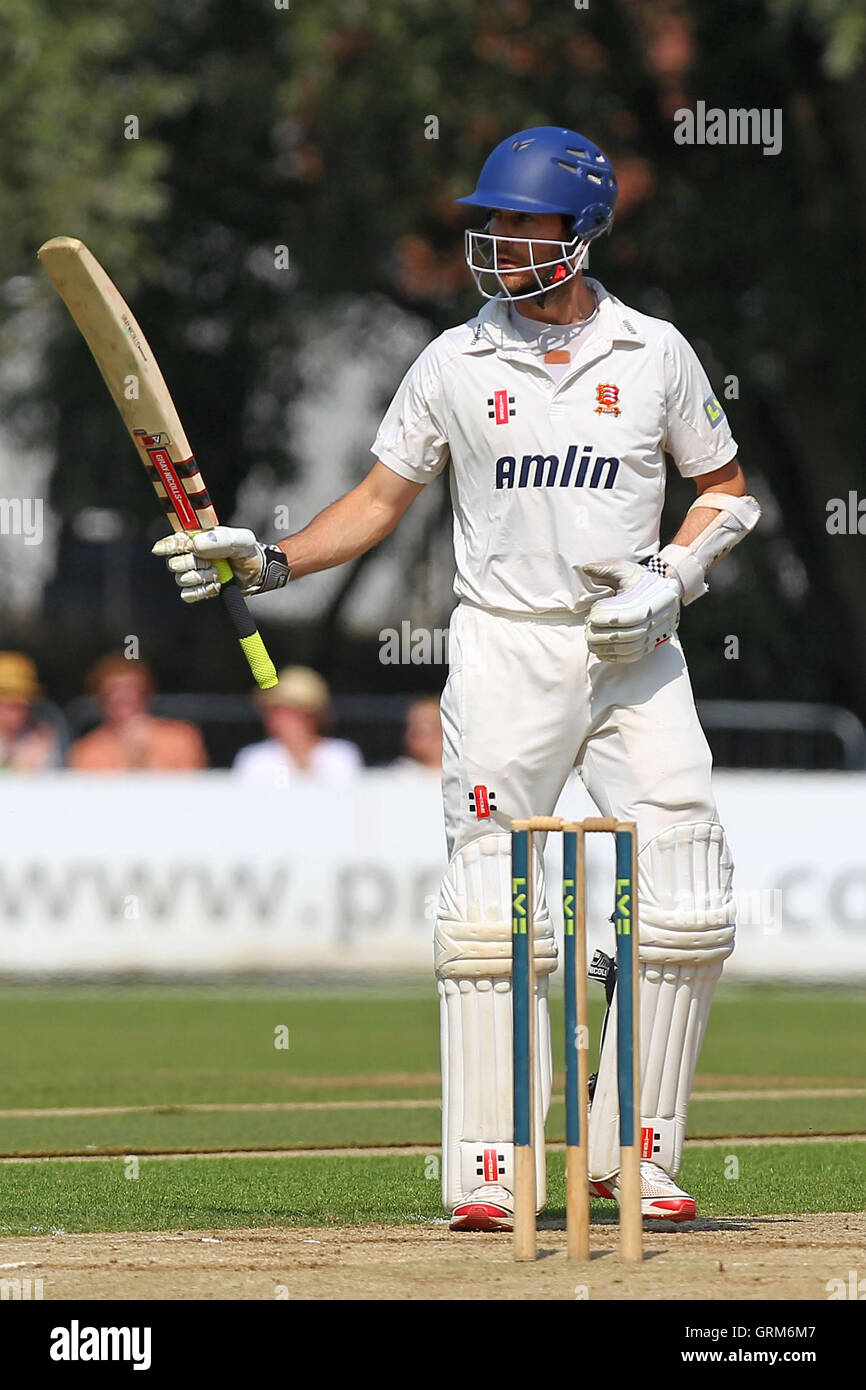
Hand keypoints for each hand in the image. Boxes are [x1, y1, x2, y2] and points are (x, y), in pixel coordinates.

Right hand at [152, 526, 289, 603]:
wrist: (258, 573)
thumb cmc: (248, 552)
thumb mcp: (241, 540)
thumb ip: (221, 539)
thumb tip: (195, 544)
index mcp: (198, 540)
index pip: (174, 542)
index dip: (166, 546)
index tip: (162, 549)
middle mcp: (193, 556)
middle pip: (174, 563)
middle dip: (191, 565)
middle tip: (210, 564)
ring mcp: (195, 573)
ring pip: (181, 580)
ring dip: (200, 578)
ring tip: (217, 574)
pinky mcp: (200, 590)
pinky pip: (188, 595)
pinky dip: (201, 591)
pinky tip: (214, 585)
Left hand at [583, 559, 680, 663]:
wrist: (661, 589)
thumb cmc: (640, 579)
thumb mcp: (626, 569)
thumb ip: (606, 568)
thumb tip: (586, 568)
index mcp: (661, 596)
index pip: (636, 614)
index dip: (612, 618)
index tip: (592, 616)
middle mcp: (665, 615)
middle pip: (635, 633)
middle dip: (607, 636)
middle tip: (587, 632)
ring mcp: (662, 631)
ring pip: (635, 647)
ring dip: (609, 649)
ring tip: (590, 643)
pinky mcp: (655, 642)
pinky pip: (637, 655)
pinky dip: (618, 657)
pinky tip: (601, 653)